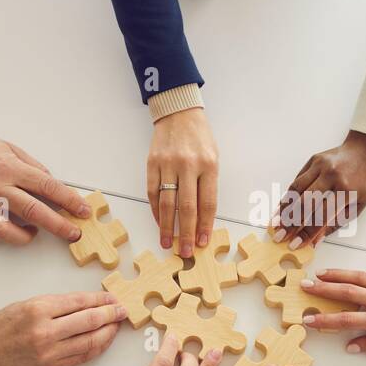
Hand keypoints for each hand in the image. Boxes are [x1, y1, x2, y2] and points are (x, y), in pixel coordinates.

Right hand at [0, 119, 90, 244]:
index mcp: (9, 168)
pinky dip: (2, 236)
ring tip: (35, 232)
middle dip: (60, 226)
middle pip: (35, 212)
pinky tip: (9, 229)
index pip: (48, 187)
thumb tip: (50, 183)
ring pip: (10, 233)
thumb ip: (31, 167)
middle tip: (73, 234)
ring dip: (28, 237)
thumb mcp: (8, 147)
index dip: (69, 201)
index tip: (82, 210)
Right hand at [0, 292, 125, 365]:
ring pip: (89, 341)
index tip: (112, 298)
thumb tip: (82, 303)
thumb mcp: (21, 305)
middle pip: (89, 321)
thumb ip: (52, 305)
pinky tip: (103, 342)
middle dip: (111, 315)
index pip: (79, 301)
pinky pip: (80, 357)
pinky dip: (96, 349)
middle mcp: (45, 330)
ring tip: (117, 325)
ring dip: (108, 333)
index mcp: (37, 309)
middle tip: (123, 311)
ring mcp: (48, 352)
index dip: (101, 299)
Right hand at [147, 107, 217, 256]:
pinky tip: (158, 222)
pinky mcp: (152, 163)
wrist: (179, 113)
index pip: (207, 203)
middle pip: (187, 207)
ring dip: (166, 226)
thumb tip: (202, 218)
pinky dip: (154, 210)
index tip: (201, 242)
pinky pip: (152, 192)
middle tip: (184, 252)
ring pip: (166, 203)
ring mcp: (168, 164)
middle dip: (186, 233)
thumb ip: (208, 186)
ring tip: (167, 243)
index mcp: (209, 165)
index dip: (204, 225)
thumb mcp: (213, 159)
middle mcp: (188, 165)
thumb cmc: (200, 138)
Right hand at [276, 130, 365, 247]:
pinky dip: (288, 195)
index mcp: (346, 190)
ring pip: (296, 190)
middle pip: (305, 203)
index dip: (307, 232)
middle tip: (279, 236)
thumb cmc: (364, 181)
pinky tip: (281, 208)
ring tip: (276, 224)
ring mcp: (320, 166)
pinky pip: (297, 180)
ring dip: (284, 209)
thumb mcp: (357, 205)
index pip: (321, 215)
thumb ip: (337, 223)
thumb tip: (316, 240)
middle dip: (290, 223)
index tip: (296, 244)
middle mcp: (331, 176)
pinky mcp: (313, 160)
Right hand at [300, 270, 365, 355]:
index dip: (324, 320)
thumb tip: (351, 346)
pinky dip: (356, 273)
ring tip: (319, 274)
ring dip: (336, 275)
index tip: (308, 320)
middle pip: (346, 291)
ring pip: (358, 277)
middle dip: (323, 289)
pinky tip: (346, 274)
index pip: (346, 319)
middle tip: (304, 286)